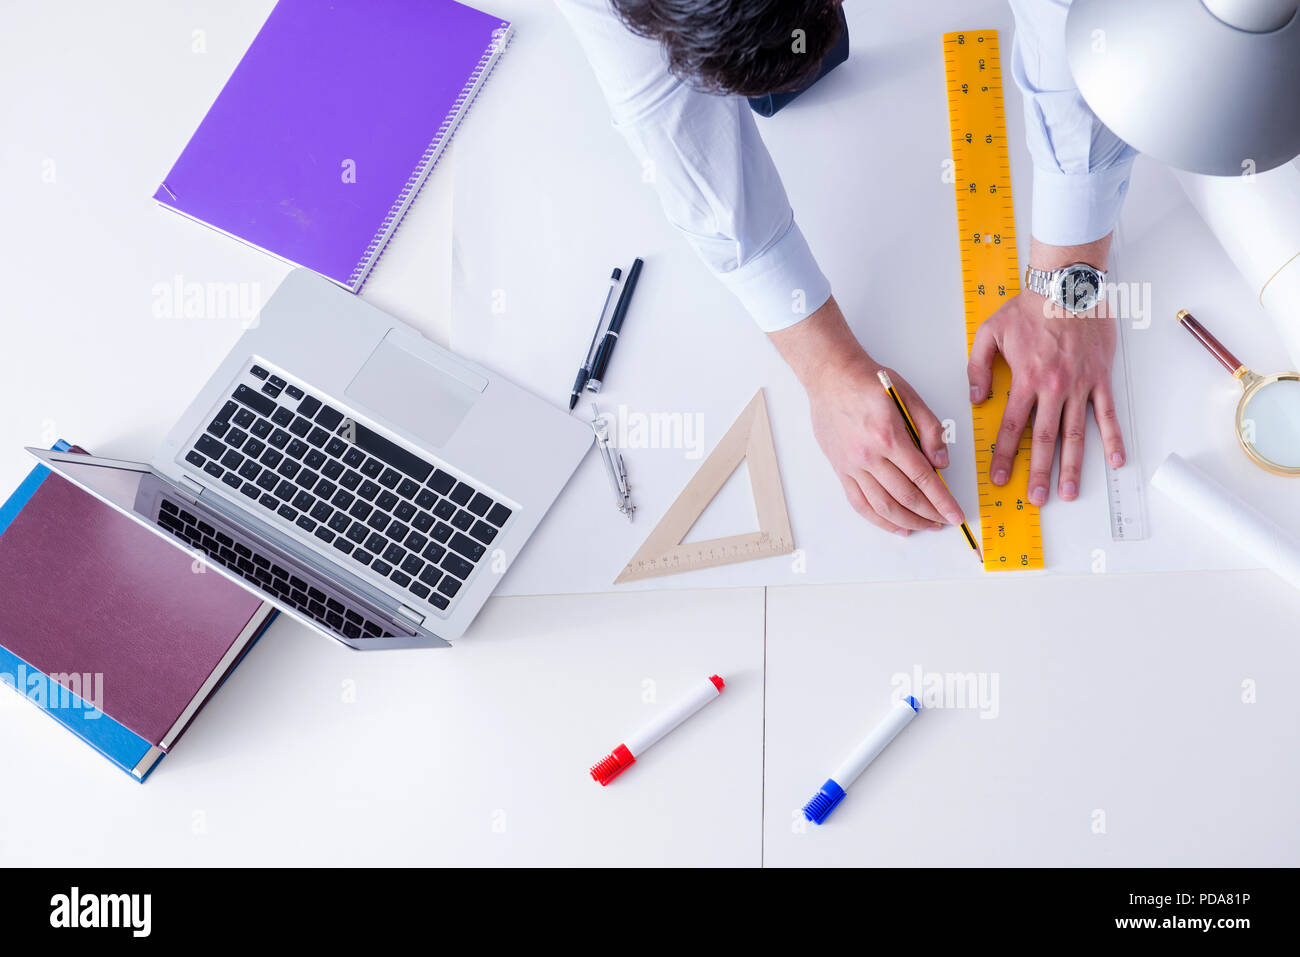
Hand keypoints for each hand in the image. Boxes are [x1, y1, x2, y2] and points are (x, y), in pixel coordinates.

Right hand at [769, 297, 965, 535]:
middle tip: (943, 521)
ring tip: (924, 526)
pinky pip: (859, 503)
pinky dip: (878, 520)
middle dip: (929, 514)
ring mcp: (852, 465)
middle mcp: (869, 455)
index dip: (942, 500)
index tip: (955, 515)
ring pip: (882, 506)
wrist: (831, 377)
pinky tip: (894, 526)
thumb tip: (941, 463)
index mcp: (889, 436)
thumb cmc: (868, 382)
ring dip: (907, 522)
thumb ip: (930, 430)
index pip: (922, 477)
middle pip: (905, 497)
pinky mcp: (840, 469)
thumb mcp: (909, 396)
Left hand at [966, 237, 1125, 506]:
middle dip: (1039, 473)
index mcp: (1025, 379)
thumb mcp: (990, 332)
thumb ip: (978, 367)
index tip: (1000, 478)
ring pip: (1076, 434)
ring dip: (1073, 466)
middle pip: (1045, 439)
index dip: (1005, 456)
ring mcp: (1080, 386)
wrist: (1068, 286)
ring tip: (1069, 491)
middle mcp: (1053, 388)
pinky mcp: (1100, 379)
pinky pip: (1107, 414)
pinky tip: (1115, 461)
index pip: (1013, 427)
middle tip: (1036, 498)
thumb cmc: (1030, 308)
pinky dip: (1112, 439)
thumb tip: (976, 398)